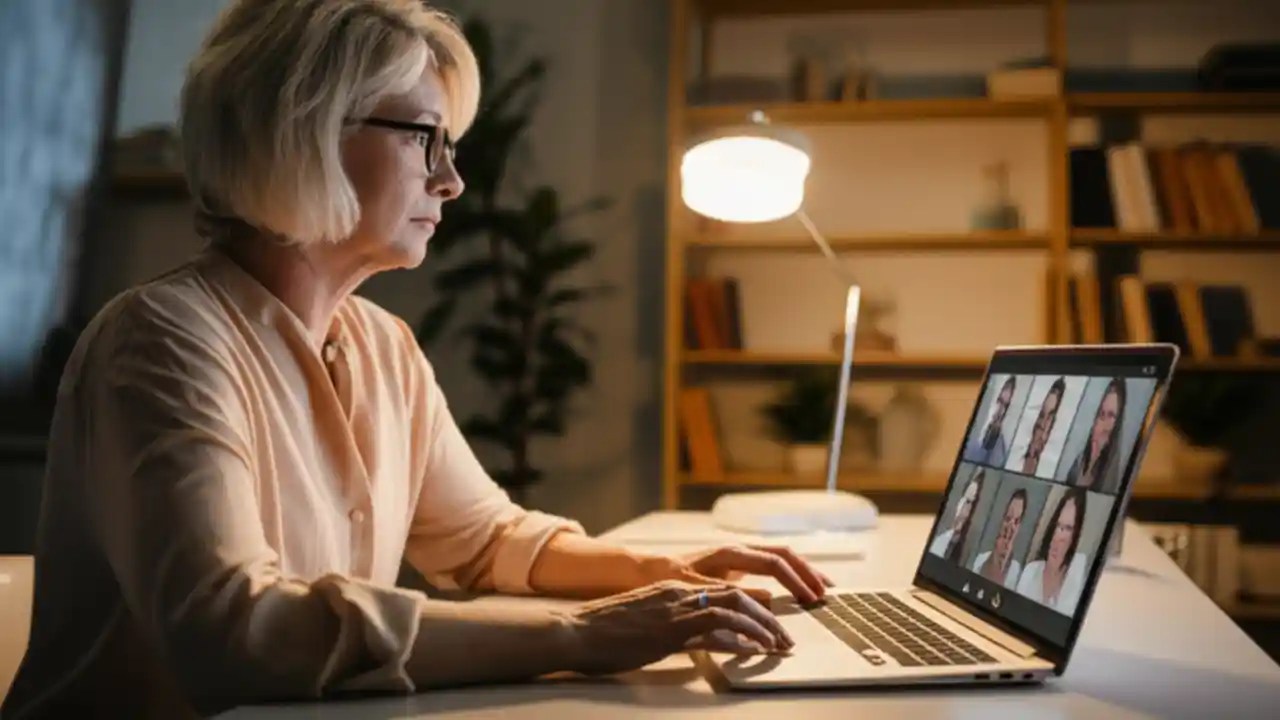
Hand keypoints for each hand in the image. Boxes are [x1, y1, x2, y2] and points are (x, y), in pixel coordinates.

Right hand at [566, 581, 793, 674]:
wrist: (576, 630)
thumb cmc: (606, 631)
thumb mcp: (646, 620)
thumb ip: (674, 622)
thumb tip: (700, 637)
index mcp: (674, 588)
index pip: (725, 588)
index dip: (754, 603)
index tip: (771, 623)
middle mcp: (679, 593)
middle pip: (736, 594)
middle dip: (767, 616)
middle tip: (785, 637)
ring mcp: (674, 611)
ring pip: (731, 608)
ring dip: (761, 627)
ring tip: (778, 645)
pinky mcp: (668, 632)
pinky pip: (713, 631)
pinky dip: (739, 639)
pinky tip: (754, 650)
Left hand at [646, 545, 834, 604]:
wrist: (646, 571)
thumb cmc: (668, 579)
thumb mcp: (696, 590)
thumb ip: (728, 594)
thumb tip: (766, 599)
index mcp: (731, 554)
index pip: (774, 563)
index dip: (795, 581)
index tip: (810, 599)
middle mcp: (738, 551)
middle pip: (784, 555)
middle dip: (807, 572)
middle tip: (827, 592)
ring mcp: (738, 558)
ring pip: (779, 558)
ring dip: (802, 572)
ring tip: (822, 588)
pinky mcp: (736, 567)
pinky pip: (770, 567)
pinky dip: (788, 577)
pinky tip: (798, 590)